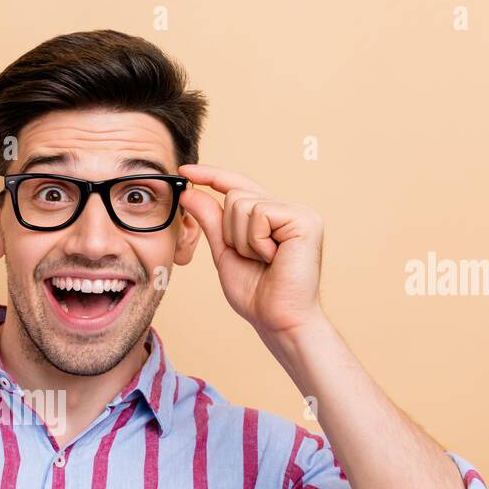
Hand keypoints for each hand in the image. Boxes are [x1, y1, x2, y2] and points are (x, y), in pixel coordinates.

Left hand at [177, 164, 324, 335]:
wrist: (279, 319)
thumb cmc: (257, 294)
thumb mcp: (225, 252)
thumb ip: (211, 221)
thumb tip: (190, 192)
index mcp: (272, 216)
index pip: (238, 186)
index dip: (211, 175)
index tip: (183, 169)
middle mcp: (288, 209)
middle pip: (236, 195)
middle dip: (231, 232)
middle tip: (252, 258)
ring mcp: (299, 212)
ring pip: (244, 204)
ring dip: (243, 239)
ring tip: (264, 260)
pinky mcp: (305, 220)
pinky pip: (260, 215)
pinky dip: (256, 242)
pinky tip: (273, 258)